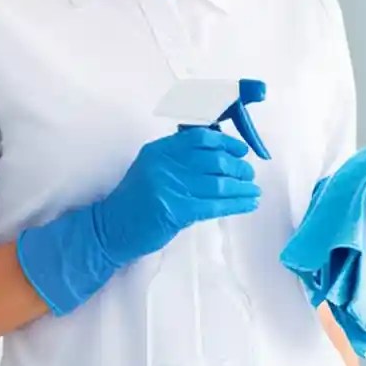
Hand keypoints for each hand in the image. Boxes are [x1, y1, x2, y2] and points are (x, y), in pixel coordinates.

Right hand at [92, 126, 260, 264]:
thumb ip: (178, 160)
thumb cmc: (134, 201)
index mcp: (159, 150)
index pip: (199, 138)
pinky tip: (249, 203)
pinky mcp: (176, 211)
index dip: (225, 142)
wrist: (112, 227)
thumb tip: (218, 155)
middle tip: (249, 173)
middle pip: (213, 160)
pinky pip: (215, 205)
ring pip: (218, 184)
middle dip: (238, 167)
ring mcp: (169, 187)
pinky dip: (237, 204)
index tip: (241, 149)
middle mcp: (164, 164)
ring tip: (254, 190)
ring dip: (242, 187)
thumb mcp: (151, 169)